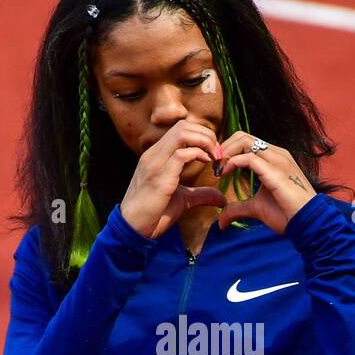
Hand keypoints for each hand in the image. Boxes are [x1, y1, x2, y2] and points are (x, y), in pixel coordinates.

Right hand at [119, 120, 226, 239]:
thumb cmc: (154, 215)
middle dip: (206, 134)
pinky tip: (207, 163)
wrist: (133, 229)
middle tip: (219, 153)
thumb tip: (221, 199)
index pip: (181, 129)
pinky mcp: (160, 177)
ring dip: (204, 141)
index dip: (202, 135)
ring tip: (215, 156)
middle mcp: (154, 154)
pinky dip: (199, 154)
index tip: (215, 152)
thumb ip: (201, 195)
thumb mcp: (183, 200)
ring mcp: (155, 163)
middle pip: (183, 126)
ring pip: (182, 133)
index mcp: (156, 156)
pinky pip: (181, 154)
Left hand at [213, 132, 315, 234]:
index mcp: (274, 157)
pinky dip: (232, 163)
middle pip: (243, 136)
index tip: (217, 168)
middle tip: (214, 166)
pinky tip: (225, 174)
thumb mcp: (256, 208)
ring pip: (245, 141)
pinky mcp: (275, 171)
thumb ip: (238, 208)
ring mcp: (277, 159)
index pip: (246, 141)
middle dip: (223, 148)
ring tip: (218, 169)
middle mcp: (276, 153)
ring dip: (226, 153)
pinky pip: (248, 158)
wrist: (307, 223)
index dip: (227, 151)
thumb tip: (220, 220)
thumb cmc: (287, 214)